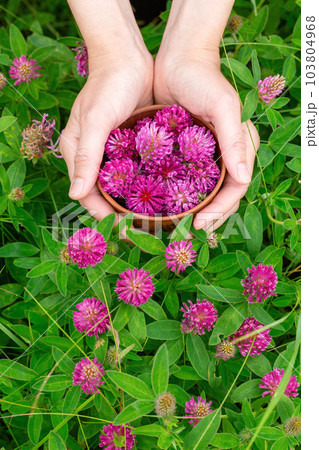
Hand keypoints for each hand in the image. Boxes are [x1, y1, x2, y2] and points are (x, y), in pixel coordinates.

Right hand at [60, 53, 152, 221]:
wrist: (128, 57)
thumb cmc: (108, 86)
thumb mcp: (95, 121)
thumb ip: (85, 157)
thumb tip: (75, 194)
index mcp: (78, 154)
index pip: (88, 195)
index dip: (104, 216)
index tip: (125, 231)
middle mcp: (95, 157)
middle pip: (106, 195)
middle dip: (122, 214)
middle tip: (145, 231)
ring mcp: (114, 152)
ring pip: (123, 186)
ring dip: (136, 203)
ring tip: (158, 219)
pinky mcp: (132, 145)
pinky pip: (138, 171)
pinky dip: (147, 184)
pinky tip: (165, 195)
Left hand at [154, 49, 259, 230]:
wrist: (178, 60)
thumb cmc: (204, 80)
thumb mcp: (223, 107)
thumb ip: (234, 140)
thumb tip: (244, 178)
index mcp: (240, 147)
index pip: (236, 188)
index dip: (221, 209)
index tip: (199, 223)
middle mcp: (225, 154)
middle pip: (221, 195)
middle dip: (208, 215)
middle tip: (186, 230)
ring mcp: (206, 155)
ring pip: (204, 191)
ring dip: (193, 208)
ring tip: (174, 224)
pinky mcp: (188, 151)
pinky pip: (186, 178)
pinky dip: (178, 193)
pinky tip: (164, 203)